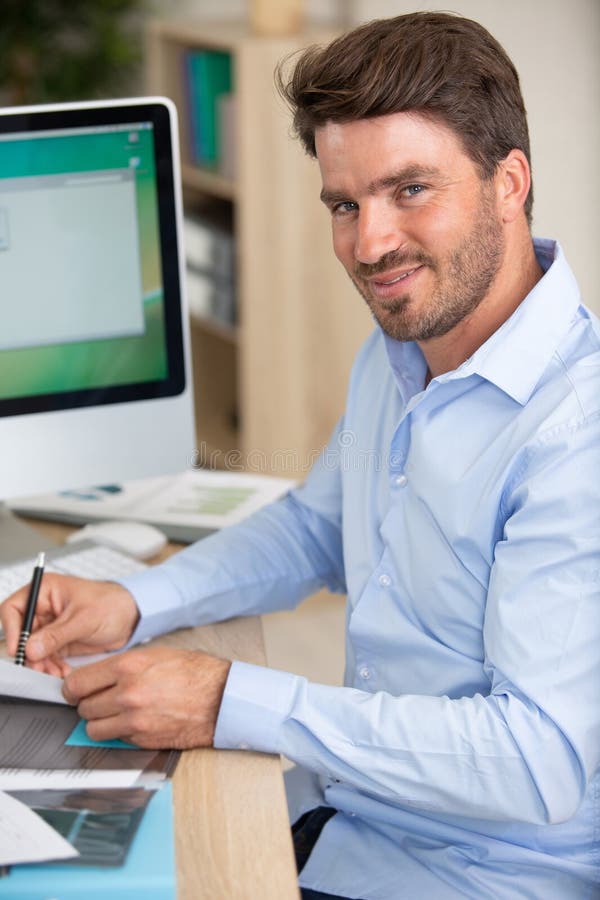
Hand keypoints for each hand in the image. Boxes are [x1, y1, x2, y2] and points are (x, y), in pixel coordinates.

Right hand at [0, 574, 138, 674]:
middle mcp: (45, 608)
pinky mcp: (59, 641)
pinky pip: (46, 657)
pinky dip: (51, 667)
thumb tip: (31, 648)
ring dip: (41, 663)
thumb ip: (56, 634)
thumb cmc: (113, 604)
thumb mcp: (84, 619)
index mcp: (46, 591)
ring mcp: (51, 626)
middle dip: (29, 653)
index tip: (20, 648)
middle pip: (22, 633)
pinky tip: (61, 671)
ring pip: (33, 649)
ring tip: (53, 672)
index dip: (13, 629)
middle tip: (38, 666)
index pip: (15, 608)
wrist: (132, 617)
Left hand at [63, 646, 231, 748]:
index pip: (78, 683)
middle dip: (88, 704)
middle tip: (99, 700)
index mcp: (128, 666)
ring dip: (100, 721)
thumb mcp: (154, 655)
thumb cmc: (193, 672)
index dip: (73, 688)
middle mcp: (127, 693)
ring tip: (114, 713)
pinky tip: (133, 721)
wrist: (220, 697)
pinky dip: (118, 732)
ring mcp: (134, 719)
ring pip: (93, 728)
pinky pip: (115, 739)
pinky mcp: (142, 739)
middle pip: (83, 706)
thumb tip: (95, 677)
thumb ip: (122, 666)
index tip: (75, 691)